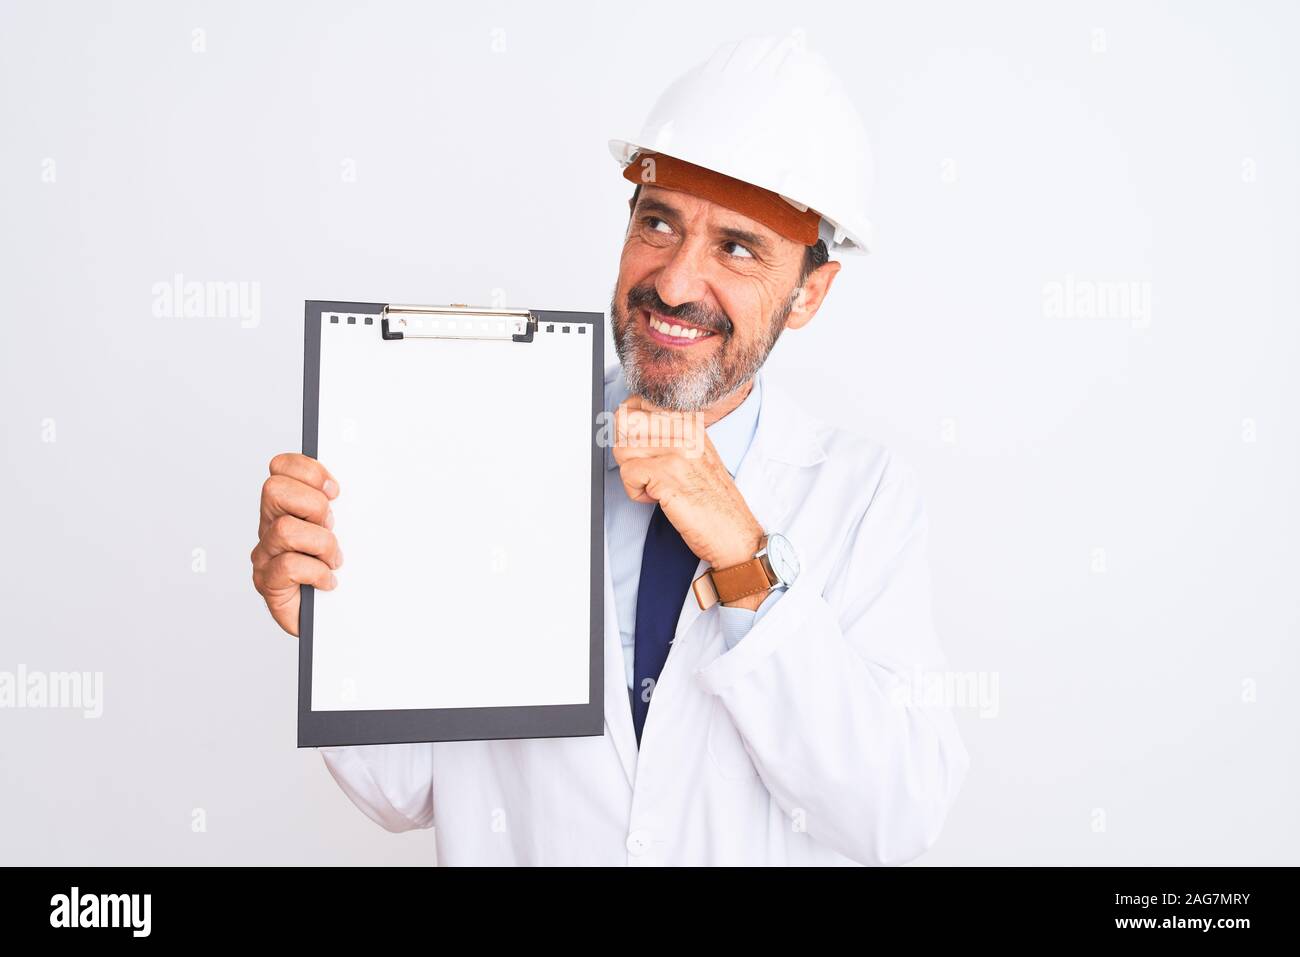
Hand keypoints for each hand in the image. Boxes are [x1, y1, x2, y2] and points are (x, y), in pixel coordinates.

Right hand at [250, 453, 343, 635]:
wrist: (334, 621)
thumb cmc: (343, 572)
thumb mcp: (348, 530)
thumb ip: (344, 506)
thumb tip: (365, 487)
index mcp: (286, 507)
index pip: (281, 467)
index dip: (308, 471)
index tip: (335, 490)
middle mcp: (270, 527)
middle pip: (274, 489)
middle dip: (313, 504)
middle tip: (332, 525)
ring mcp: (266, 555)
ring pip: (285, 528)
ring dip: (321, 543)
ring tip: (333, 559)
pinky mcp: (268, 584)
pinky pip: (289, 566)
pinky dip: (316, 573)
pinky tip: (328, 581)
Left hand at [613, 397, 764, 605]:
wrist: (734, 530)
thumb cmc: (713, 498)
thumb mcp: (696, 453)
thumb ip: (669, 434)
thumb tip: (630, 424)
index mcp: (689, 422)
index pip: (639, 401)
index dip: (629, 425)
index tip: (637, 443)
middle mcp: (684, 430)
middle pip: (625, 421)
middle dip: (625, 448)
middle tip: (644, 468)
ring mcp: (676, 450)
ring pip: (622, 447)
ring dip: (631, 473)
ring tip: (654, 485)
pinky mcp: (666, 474)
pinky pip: (627, 473)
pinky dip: (635, 492)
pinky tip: (656, 498)